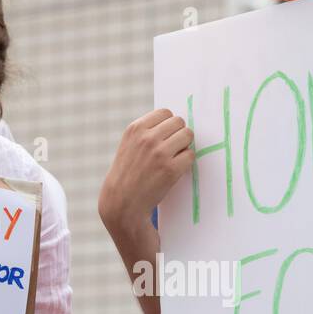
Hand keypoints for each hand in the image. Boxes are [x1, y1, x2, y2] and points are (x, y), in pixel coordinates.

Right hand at [98, 108, 194, 229]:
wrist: (122, 201)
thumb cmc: (128, 172)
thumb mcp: (129, 144)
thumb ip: (147, 131)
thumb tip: (175, 121)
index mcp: (135, 128)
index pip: (165, 112)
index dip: (168, 124)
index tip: (165, 135)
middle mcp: (147, 138)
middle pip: (179, 122)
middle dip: (178, 133)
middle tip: (172, 148)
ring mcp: (159, 153)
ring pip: (188, 135)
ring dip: (184, 146)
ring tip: (174, 157)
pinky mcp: (171, 169)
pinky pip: (190, 155)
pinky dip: (186, 161)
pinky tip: (175, 169)